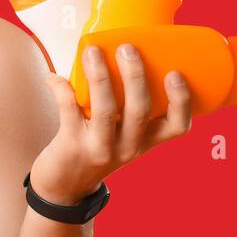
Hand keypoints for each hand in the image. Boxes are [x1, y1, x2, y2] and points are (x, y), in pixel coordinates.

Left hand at [28, 43, 192, 204]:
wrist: (64, 187)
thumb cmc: (94, 149)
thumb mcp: (120, 137)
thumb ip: (123, 107)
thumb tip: (113, 51)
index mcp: (145, 141)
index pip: (177, 127)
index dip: (181, 101)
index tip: (175, 73)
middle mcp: (127, 147)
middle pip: (140, 110)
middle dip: (135, 76)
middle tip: (127, 48)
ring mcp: (100, 147)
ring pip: (105, 109)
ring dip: (99, 76)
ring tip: (92, 51)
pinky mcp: (72, 145)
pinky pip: (68, 110)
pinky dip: (62, 88)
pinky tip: (55, 75)